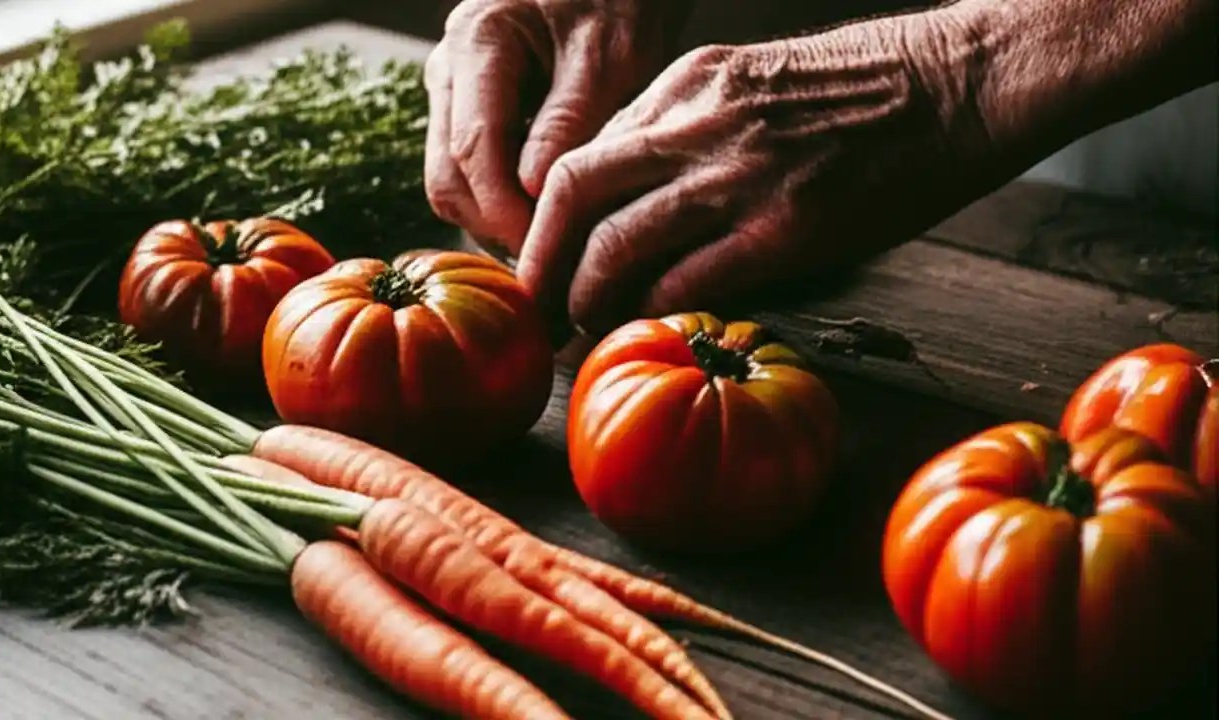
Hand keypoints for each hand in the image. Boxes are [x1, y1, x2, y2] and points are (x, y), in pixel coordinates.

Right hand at [424, 0, 690, 254]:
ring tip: (556, 246)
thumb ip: (570, 120)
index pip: (472, 151)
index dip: (506, 213)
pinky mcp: (468, 113)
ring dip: (496, 223)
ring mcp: (453, 93)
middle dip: (496, 228)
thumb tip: (532, 192)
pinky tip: (549, 219)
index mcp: (477, 42)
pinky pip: (470, 175)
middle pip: (448, 179)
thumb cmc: (618, 0)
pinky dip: (502, 205)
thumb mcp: (610, 55)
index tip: (549, 249)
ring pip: (452, 184)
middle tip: (555, 262)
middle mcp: (449, 69)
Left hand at [516, 9, 998, 332]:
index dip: (549, 217)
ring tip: (585, 328)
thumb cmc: (870, 88)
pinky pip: (688, 280)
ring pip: (616, 243)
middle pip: (572, 194)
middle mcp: (697, 122)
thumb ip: (687, 127)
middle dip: (541, 260)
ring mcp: (739, 175)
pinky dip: (655, 310)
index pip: (582, 152)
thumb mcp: (755, 80)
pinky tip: (652, 328)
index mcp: (688, 83)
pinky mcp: (786, 228)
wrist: (964, 82)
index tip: (546, 257)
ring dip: (588, 297)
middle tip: (538, 306)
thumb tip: (636, 191)